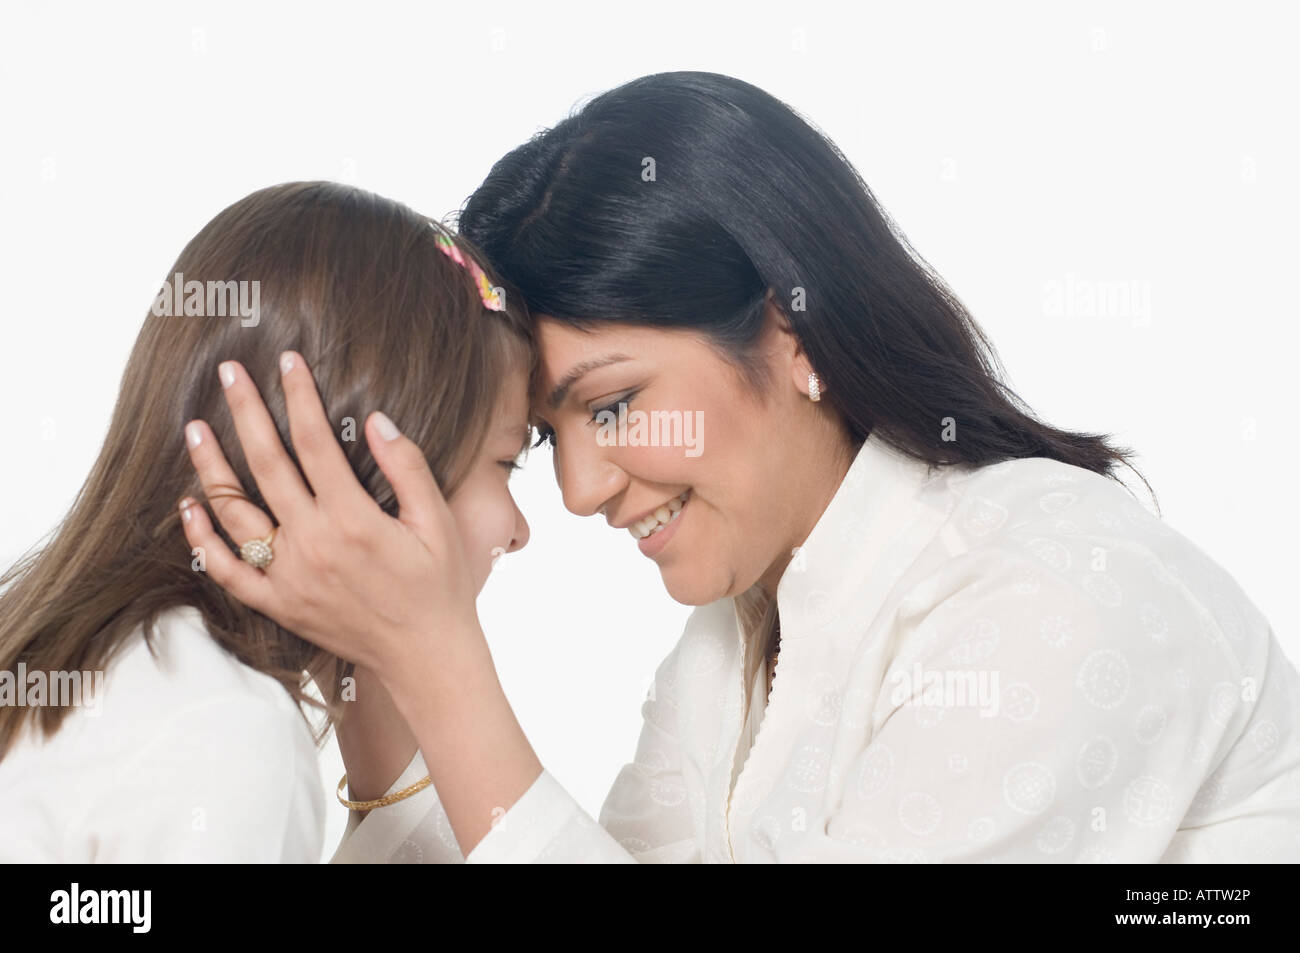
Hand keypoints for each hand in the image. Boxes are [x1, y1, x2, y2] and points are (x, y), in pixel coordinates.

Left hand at [178, 352, 482, 683]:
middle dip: (246, 411)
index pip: (315, 441)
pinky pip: (229, 571)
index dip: (299, 396)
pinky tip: (190, 507)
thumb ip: (407, 467)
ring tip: (194, 428)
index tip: (288, 362)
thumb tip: (377, 419)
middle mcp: (314, 544)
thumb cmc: (439, 586)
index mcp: (354, 519)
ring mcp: (291, 577)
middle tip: (228, 372)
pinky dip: (203, 539)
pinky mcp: (280, 604)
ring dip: (213, 466)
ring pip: (236, 513)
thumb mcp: (438, 522)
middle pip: (267, 464)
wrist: (426, 656)